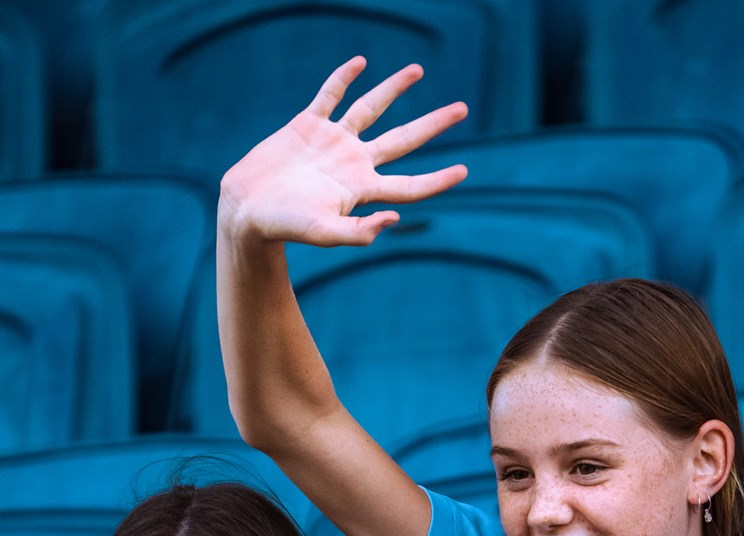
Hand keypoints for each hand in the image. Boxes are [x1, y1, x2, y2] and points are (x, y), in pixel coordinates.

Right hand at [219, 57, 467, 246]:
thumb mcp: (323, 233)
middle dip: (433, 124)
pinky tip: (359, 63)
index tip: (464, 171)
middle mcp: (354, 162)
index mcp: (363, 189)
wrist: (247, 209)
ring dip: (394, 88)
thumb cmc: (285, 226)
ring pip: (371, 109)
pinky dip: (343, 78)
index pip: (410, 185)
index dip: (438, 180)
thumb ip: (358, 232)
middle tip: (462, 109)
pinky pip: (330, 95)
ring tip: (418, 71)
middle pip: (403, 139)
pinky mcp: (307, 125)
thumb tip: (393, 219)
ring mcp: (332, 141)